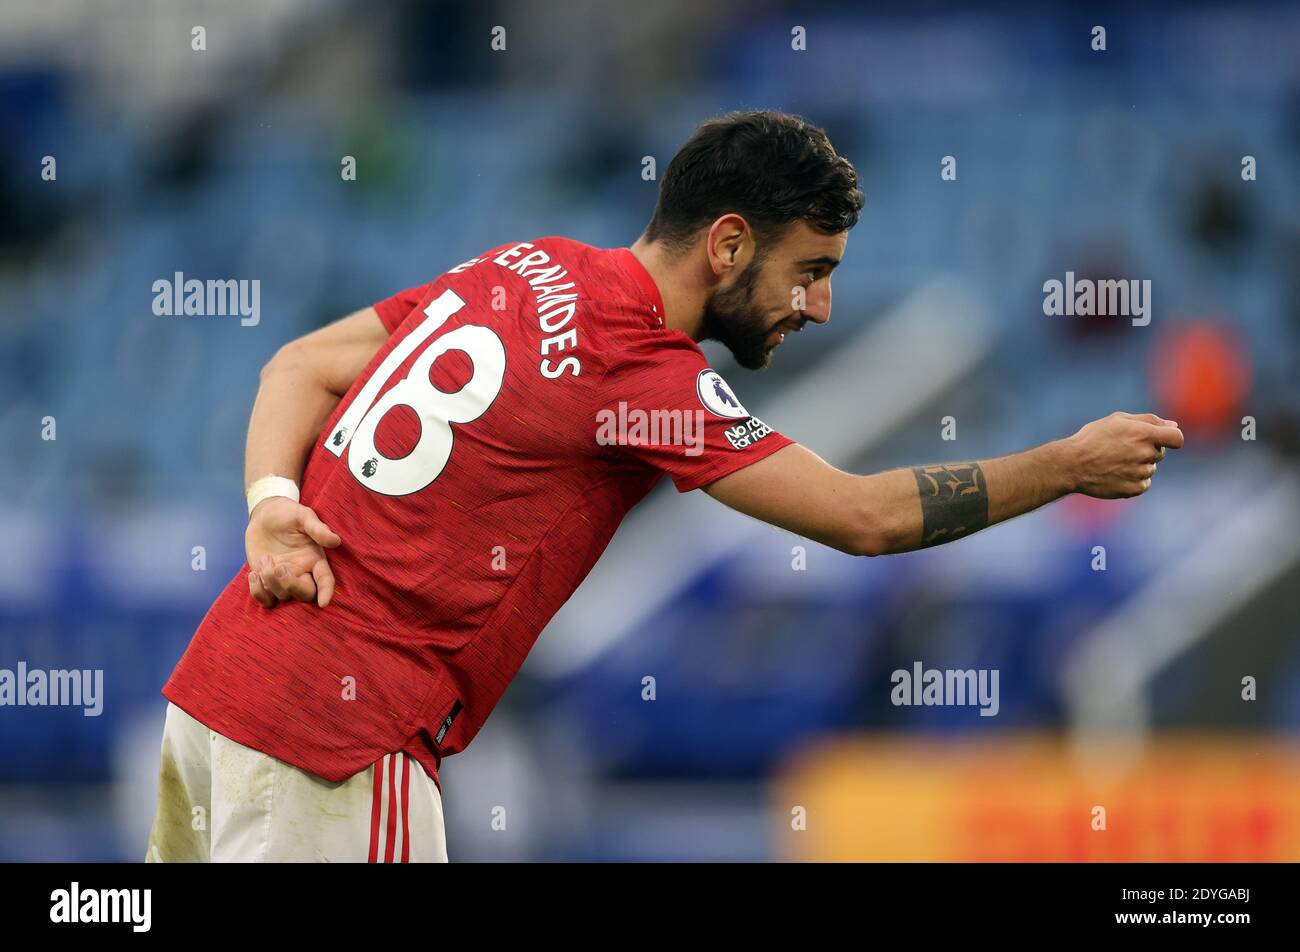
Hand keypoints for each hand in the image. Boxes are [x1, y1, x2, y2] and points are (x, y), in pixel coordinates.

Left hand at [245, 496, 342, 607]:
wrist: (265, 515)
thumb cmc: (288, 513)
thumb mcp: (303, 515)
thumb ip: (317, 529)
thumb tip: (335, 541)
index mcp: (315, 559)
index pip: (325, 580)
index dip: (326, 592)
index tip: (323, 603)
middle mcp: (302, 572)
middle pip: (305, 594)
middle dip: (292, 586)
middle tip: (279, 568)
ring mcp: (283, 579)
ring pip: (283, 597)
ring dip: (271, 583)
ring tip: (265, 560)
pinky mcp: (266, 581)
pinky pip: (265, 599)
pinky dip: (258, 592)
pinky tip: (253, 574)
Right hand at [1064, 411, 1183, 498]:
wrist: (1071, 464)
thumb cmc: (1093, 438)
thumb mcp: (1117, 420)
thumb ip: (1149, 420)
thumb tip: (1173, 425)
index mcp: (1144, 434)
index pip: (1177, 438)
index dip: (1171, 437)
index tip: (1162, 439)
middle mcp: (1145, 454)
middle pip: (1160, 453)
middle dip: (1147, 450)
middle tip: (1122, 449)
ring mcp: (1140, 473)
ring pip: (1150, 469)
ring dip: (1139, 465)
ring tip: (1115, 462)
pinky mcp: (1133, 489)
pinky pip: (1144, 484)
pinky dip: (1134, 480)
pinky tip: (1116, 474)